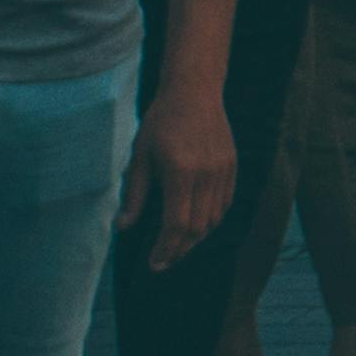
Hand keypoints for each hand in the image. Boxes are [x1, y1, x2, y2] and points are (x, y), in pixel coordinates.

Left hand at [127, 78, 237, 264]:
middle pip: (197, 228)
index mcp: (181, 171)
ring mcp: (223, 170)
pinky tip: (197, 226)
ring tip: (178, 246)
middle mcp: (206, 173)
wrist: (193, 90)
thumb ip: (134, 195)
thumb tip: (123, 228)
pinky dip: (212, 221)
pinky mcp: (232, 166)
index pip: (177, 224)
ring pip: (214, 219)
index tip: (154, 264)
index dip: (166, 249)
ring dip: (196, 239)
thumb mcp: (140, 156)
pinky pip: (225, 204)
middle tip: (163, 262)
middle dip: (179, 250)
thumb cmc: (161, 122)